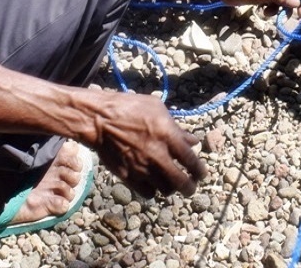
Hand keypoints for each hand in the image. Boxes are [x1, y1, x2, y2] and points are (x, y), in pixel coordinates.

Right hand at [89, 91, 205, 197]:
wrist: (99, 119)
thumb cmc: (130, 107)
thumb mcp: (157, 109)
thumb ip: (177, 127)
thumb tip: (192, 140)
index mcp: (168, 136)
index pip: (191, 160)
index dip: (199, 171)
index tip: (201, 174)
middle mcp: (158, 156)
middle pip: (181, 182)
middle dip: (189, 188)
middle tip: (190, 187)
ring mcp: (142, 168)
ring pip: (165, 190)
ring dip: (171, 188)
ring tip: (171, 183)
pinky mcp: (128, 177)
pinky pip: (147, 192)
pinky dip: (153, 190)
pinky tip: (152, 183)